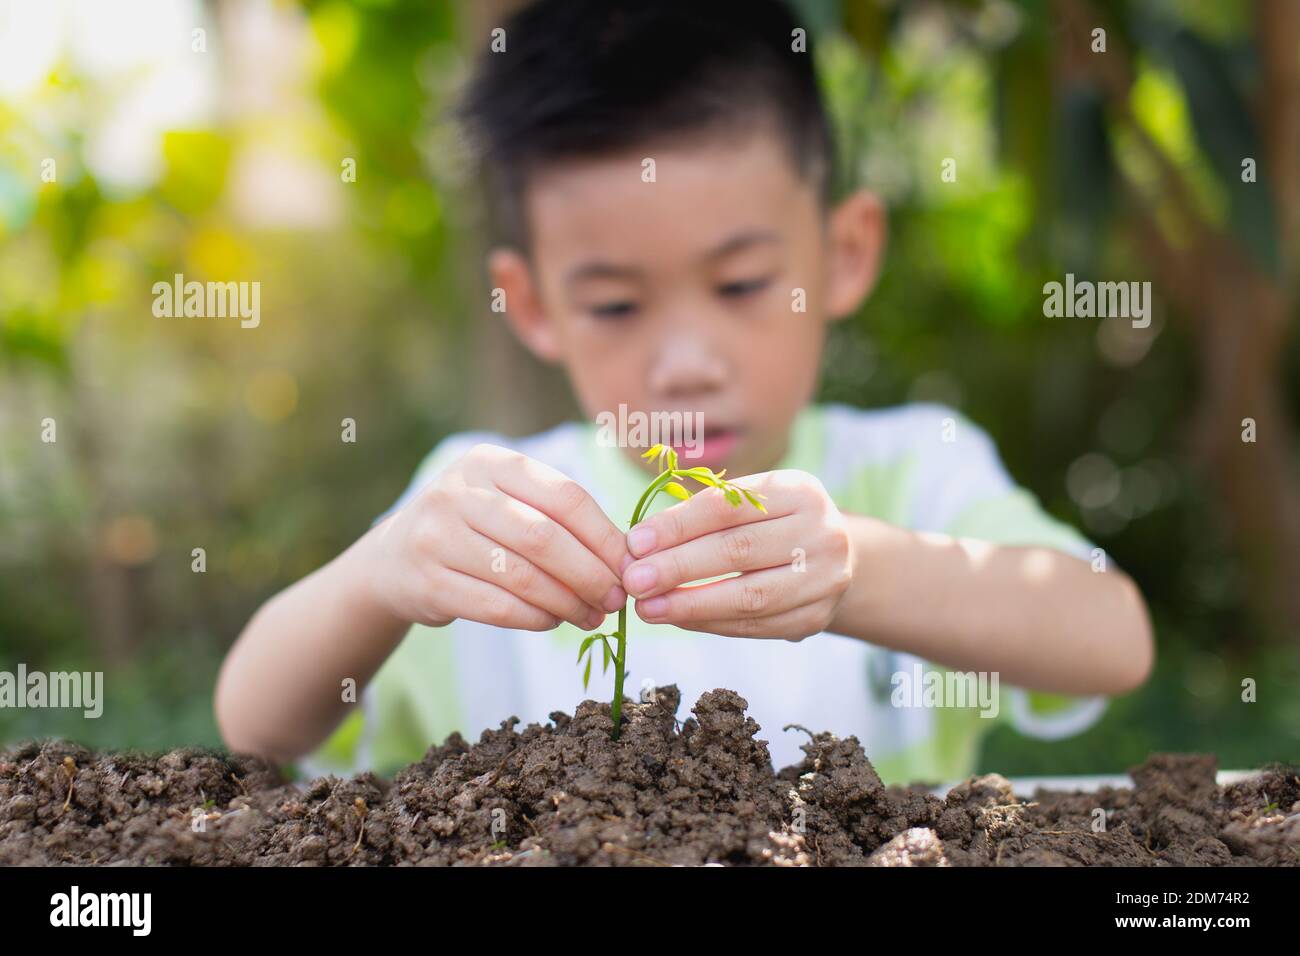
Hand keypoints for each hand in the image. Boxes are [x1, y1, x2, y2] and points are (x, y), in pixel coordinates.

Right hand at [364, 444, 629, 630]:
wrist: (394, 558)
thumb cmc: (472, 527)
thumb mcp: (506, 500)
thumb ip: (556, 516)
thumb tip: (626, 556)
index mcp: (490, 462)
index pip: (564, 497)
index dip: (604, 536)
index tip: (631, 565)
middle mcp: (458, 492)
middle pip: (544, 538)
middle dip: (590, 574)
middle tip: (617, 600)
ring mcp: (437, 536)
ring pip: (522, 576)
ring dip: (567, 602)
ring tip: (593, 616)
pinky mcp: (428, 581)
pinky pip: (496, 606)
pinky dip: (535, 618)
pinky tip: (554, 621)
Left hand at [620, 469, 853, 639]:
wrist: (832, 558)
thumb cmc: (771, 523)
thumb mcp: (749, 503)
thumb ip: (701, 516)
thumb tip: (639, 547)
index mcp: (799, 491)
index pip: (729, 507)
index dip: (678, 525)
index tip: (635, 543)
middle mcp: (822, 533)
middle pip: (739, 551)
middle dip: (678, 567)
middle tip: (634, 580)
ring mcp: (825, 579)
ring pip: (748, 596)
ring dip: (690, 604)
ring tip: (647, 608)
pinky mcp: (816, 618)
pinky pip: (754, 625)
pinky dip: (710, 623)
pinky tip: (677, 619)